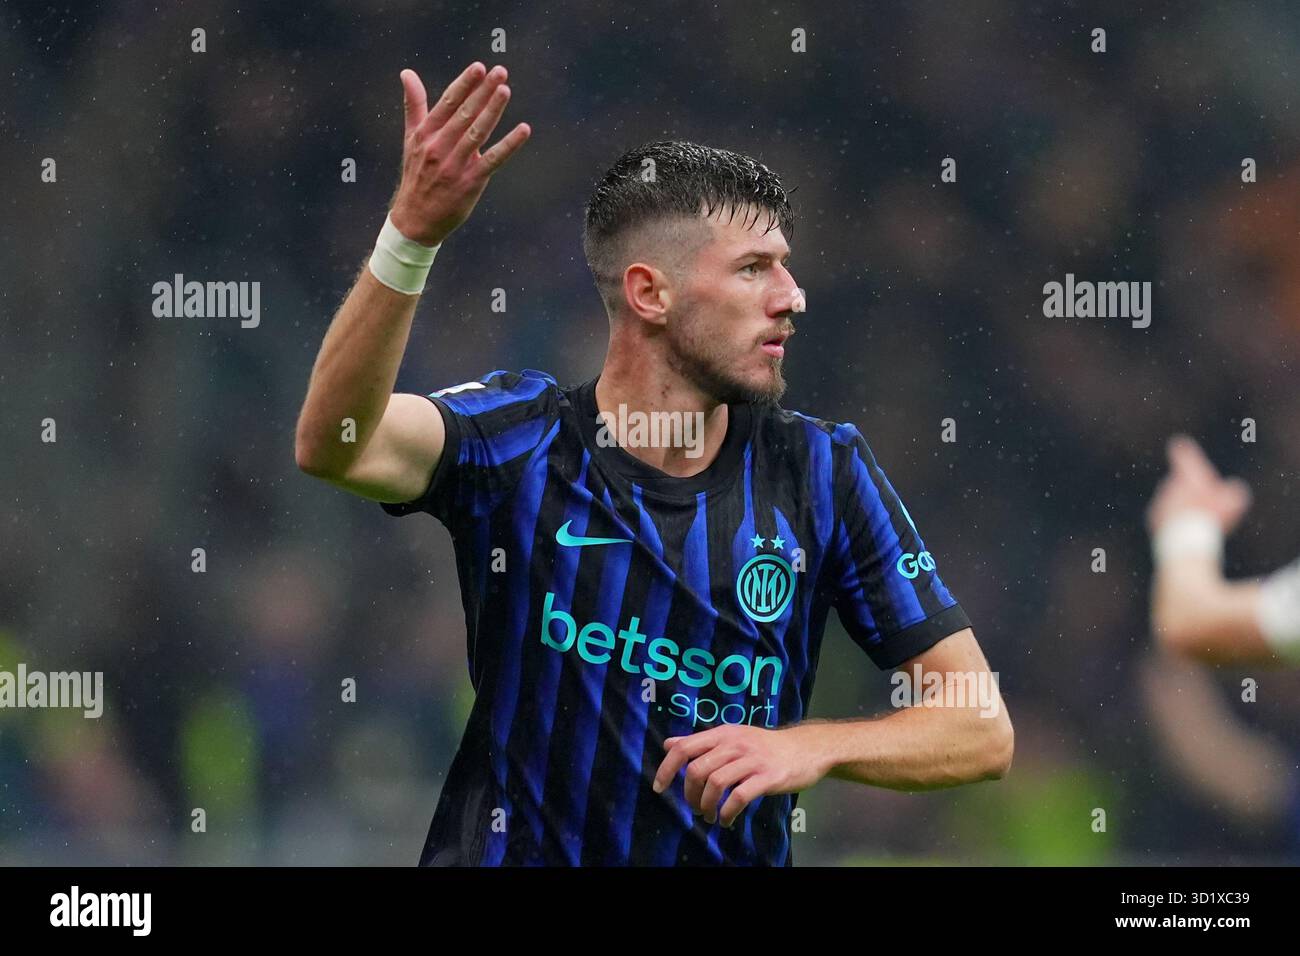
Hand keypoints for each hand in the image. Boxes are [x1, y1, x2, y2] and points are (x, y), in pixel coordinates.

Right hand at [389, 63, 530, 245]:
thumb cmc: (416, 175)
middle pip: (464, 114)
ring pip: (477, 133)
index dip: (464, 84)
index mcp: (426, 134)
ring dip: (493, 111)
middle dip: (482, 92)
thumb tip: (407, 73)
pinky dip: (509, 145)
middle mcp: (439, 147)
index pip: (447, 103)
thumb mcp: (411, 139)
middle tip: (500, 72)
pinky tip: (523, 130)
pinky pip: (493, 160)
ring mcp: (455, 165)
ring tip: (505, 91)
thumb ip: (414, 105)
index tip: (479, 67)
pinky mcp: (471, 182)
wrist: (415, 220)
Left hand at [653, 724, 826, 827]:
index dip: (667, 768)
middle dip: (690, 795)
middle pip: (697, 770)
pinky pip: (739, 797)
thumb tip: (668, 743)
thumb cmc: (764, 746)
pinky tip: (726, 820)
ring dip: (707, 806)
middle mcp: (734, 744)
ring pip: (716, 784)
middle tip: (696, 808)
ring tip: (710, 816)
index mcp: (722, 734)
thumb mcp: (732, 737)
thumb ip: (701, 742)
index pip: (684, 747)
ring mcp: (752, 760)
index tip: (658, 788)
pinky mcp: (767, 777)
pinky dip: (727, 813)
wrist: (806, 749)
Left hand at [1146, 434, 1251, 534]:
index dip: (1184, 450)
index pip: (1183, 455)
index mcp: (1186, 474)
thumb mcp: (1233, 502)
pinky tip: (1188, 530)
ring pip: (1174, 500)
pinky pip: (1167, 515)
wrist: (1183, 541)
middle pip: (1182, 483)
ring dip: (1185, 507)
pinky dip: (1177, 520)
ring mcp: (1159, 500)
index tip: (1178, 443)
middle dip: (1194, 491)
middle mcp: (1168, 484)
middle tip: (1209, 507)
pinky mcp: (1154, 517)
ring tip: (1200, 522)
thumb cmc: (1210, 517)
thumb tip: (1232, 492)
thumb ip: (1233, 493)